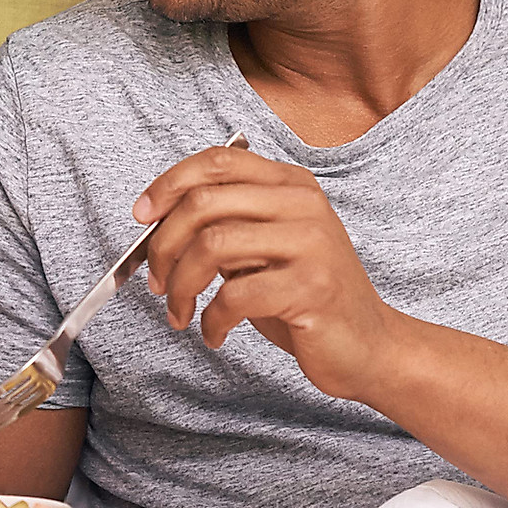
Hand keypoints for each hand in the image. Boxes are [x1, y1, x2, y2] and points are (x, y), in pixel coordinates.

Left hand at [133, 145, 397, 399]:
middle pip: (204, 203)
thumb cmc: (304, 300)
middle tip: (156, 283)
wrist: (367, 346)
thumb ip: (223, 227)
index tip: (141, 216)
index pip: (218, 161)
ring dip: (180, 288)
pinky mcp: (311, 288)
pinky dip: (211, 322)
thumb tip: (157, 223)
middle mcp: (303, 205)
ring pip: (211, 247)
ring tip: (180, 314)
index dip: (169, 184)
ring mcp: (311, 244)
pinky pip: (234, 297)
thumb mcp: (262, 251)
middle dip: (162, 248)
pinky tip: (215, 334)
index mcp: (291, 185)